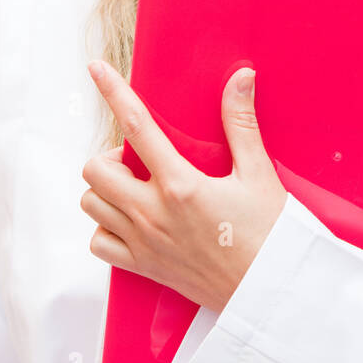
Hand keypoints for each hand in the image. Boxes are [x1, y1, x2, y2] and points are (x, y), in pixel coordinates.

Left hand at [81, 62, 287, 313]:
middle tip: (140, 159)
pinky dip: (106, 228)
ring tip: (136, 187)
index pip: (136, 127)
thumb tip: (241, 78)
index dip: (113, 92)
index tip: (96, 69)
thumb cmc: (269, 234)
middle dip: (110, 156)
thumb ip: (241, 124)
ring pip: (92, 205)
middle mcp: (153, 213)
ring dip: (106, 190)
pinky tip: (132, 220)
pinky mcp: (144, 267)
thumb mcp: (259, 174)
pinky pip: (99, 244)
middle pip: (96, 170)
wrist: (269, 292)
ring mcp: (144, 243)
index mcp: (181, 184)